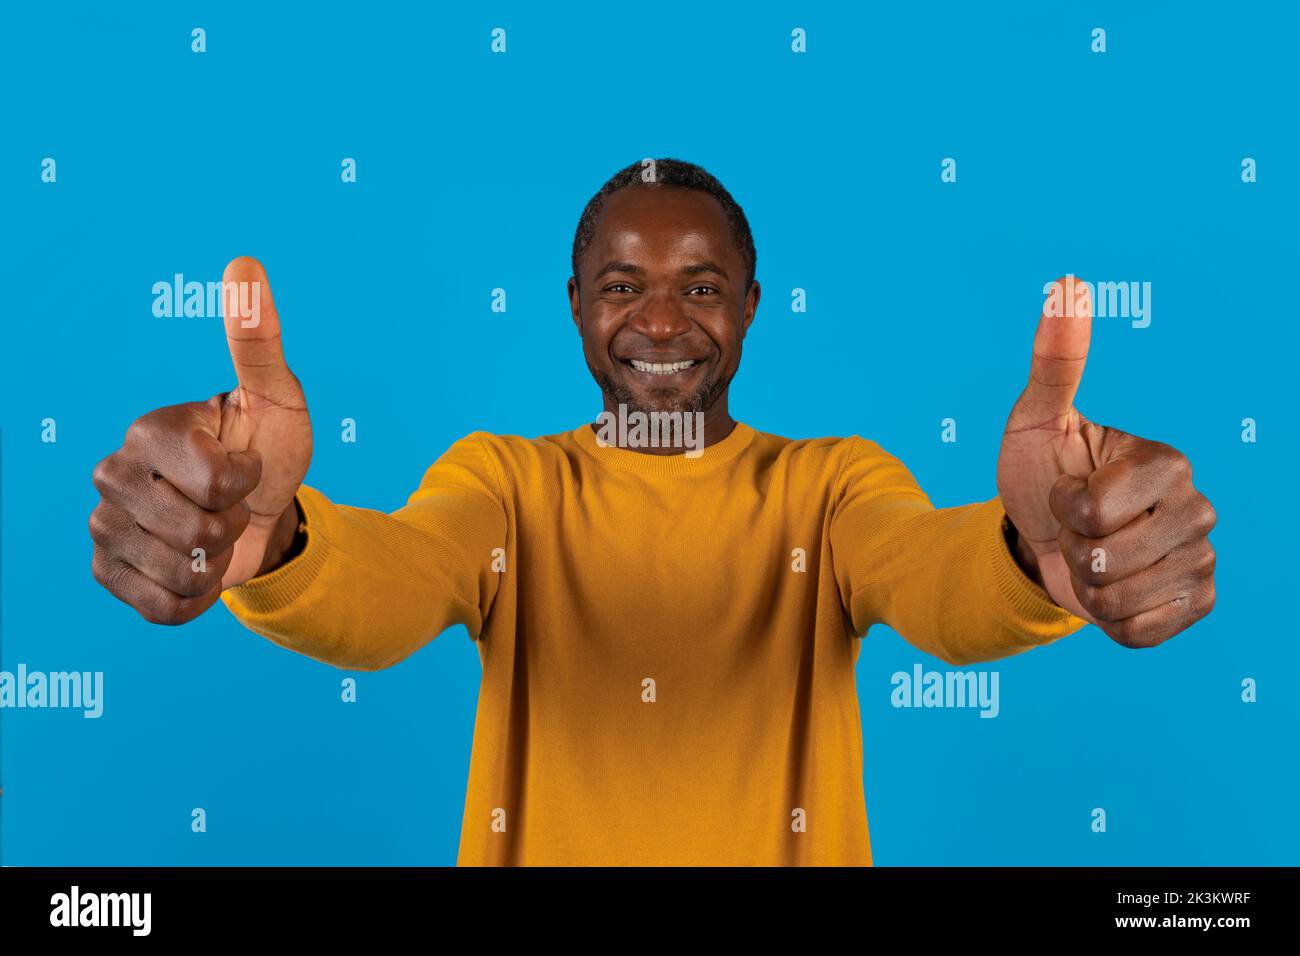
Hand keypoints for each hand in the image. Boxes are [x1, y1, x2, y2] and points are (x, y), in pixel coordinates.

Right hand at [90, 257, 312, 623]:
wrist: (262, 512)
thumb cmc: (267, 447)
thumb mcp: (278, 397)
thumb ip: (258, 338)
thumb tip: (245, 264)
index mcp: (151, 429)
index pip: (217, 482)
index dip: (248, 483)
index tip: (245, 464)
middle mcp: (113, 472)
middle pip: (197, 531)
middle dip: (233, 524)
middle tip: (230, 503)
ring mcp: (105, 525)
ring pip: (183, 573)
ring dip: (217, 562)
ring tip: (214, 531)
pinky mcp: (108, 571)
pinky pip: (164, 608)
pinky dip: (197, 598)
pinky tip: (198, 567)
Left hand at [995, 277, 1216, 647]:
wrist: (1042, 539)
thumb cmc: (1041, 473)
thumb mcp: (1036, 418)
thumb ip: (1054, 359)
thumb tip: (1068, 284)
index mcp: (1166, 461)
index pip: (1095, 509)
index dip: (1063, 509)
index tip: (1066, 492)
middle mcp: (1197, 506)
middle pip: (1109, 557)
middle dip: (1073, 550)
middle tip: (1077, 531)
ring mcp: (1201, 558)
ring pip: (1121, 599)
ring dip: (1087, 588)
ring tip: (1089, 559)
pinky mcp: (1194, 603)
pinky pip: (1140, 633)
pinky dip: (1108, 621)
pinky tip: (1110, 592)